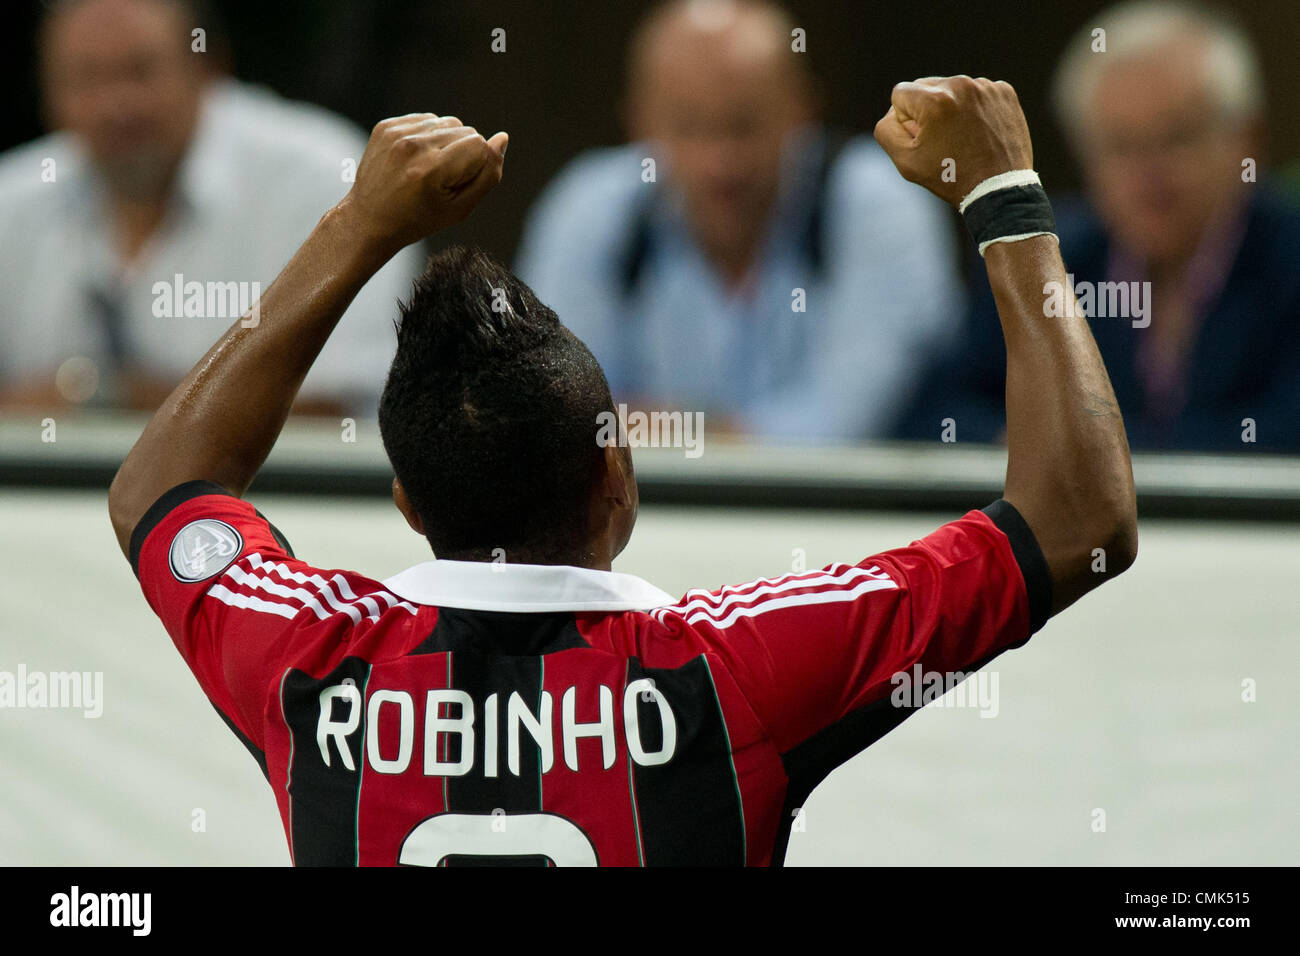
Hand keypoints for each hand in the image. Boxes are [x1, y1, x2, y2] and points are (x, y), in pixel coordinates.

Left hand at [339, 113, 507, 253]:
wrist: (369, 221)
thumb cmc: (419, 219)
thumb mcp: (461, 208)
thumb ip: (488, 175)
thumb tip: (502, 138)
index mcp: (432, 169)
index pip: (478, 144)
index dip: (475, 166)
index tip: (455, 185)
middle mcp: (413, 146)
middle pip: (465, 130)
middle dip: (462, 153)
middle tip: (440, 180)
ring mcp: (396, 133)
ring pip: (447, 122)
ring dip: (446, 142)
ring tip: (428, 169)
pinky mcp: (386, 126)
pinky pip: (426, 120)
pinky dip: (427, 137)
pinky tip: (416, 159)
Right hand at [873, 76, 1032, 206]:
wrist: (998, 188)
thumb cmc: (949, 177)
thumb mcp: (905, 161)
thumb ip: (886, 130)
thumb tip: (895, 112)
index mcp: (934, 100)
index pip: (900, 93)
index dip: (905, 120)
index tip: (922, 139)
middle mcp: (960, 85)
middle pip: (926, 86)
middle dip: (926, 111)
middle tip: (942, 140)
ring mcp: (986, 87)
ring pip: (952, 89)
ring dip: (951, 109)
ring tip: (963, 138)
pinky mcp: (1004, 92)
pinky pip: (977, 93)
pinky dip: (974, 109)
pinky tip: (980, 131)